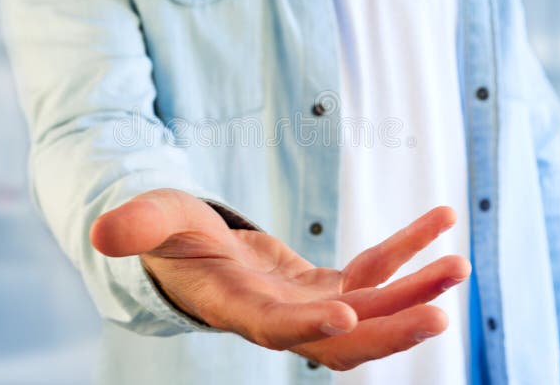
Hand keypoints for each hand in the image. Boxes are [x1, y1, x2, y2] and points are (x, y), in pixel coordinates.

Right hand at [89, 188, 469, 370]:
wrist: (195, 251)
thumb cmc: (170, 234)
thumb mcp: (154, 218)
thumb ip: (137, 224)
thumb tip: (101, 233)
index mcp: (236, 307)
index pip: (272, 328)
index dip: (306, 327)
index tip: (347, 312)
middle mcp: (278, 317)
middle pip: (339, 342)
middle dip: (387, 330)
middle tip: (439, 312)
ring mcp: (307, 305)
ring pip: (368, 311)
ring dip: (412, 291)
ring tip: (458, 264)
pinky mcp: (326, 285)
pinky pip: (374, 271)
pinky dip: (405, 251)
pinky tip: (441, 221)